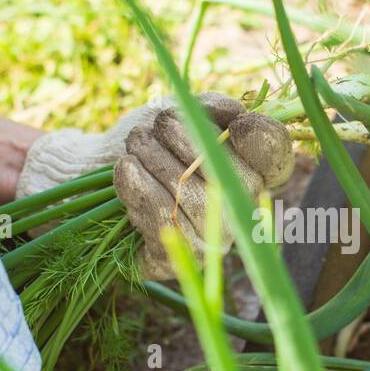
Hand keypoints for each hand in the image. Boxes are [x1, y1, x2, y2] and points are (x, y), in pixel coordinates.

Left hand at [15, 93, 292, 278]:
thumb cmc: (147, 139)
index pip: (277, 157)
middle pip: (232, 177)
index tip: (234, 124)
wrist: (92, 173)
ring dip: (155, 157)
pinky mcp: (175, 261)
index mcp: (253, 171)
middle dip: (186, 140)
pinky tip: (126, 169)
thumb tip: (236, 114)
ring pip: (194, 196)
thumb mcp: (180, 111)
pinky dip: (137, 184)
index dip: (262, 140)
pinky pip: (163, 219)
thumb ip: (213, 108)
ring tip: (135, 144)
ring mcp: (213, 242)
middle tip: (156, 126)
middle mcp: (241, 212)